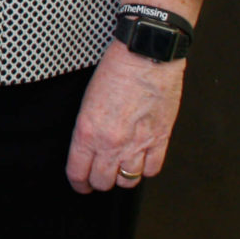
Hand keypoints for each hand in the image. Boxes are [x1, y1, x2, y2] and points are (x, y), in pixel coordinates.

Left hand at [66, 41, 185, 192]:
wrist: (145, 54)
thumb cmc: (115, 68)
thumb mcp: (87, 99)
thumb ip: (88, 127)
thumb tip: (89, 146)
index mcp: (87, 131)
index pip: (78, 172)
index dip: (78, 183)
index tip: (80, 184)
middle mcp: (111, 142)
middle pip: (103, 181)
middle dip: (98, 181)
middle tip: (99, 176)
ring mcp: (138, 143)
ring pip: (128, 180)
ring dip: (123, 176)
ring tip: (121, 167)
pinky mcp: (161, 139)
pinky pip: (153, 169)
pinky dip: (147, 168)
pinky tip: (142, 160)